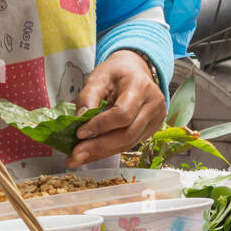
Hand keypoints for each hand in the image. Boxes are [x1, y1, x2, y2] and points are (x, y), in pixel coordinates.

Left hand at [68, 51, 165, 167]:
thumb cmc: (115, 74)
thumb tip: (79, 121)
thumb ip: (88, 97)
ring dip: (101, 153)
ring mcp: (155, 119)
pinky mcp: (151, 130)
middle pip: (127, 134)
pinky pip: (128, 145)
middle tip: (75, 155)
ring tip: (78, 158)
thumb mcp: (98, 77)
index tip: (79, 133)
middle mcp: (153, 104)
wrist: (133, 72)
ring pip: (127, 144)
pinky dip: (107, 151)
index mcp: (141, 86)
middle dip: (99, 147)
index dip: (100, 126)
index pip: (123, 114)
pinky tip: (90, 154)